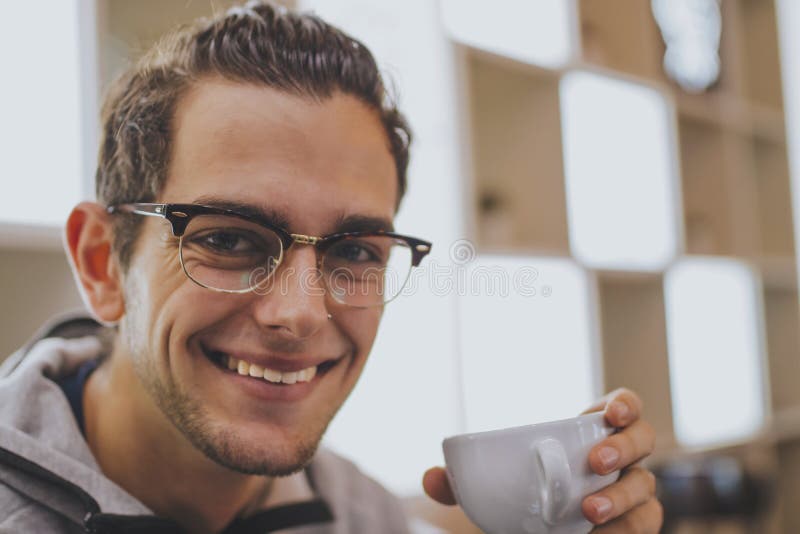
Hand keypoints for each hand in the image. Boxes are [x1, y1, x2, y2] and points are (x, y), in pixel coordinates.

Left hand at [421, 388, 661, 532]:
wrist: (536, 528)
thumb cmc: (523, 493)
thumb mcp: (493, 483)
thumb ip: (462, 480)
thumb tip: (431, 478)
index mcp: (591, 431)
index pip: (623, 406)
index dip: (624, 404)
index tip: (609, 414)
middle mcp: (620, 458)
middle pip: (643, 440)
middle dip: (625, 447)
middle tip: (595, 462)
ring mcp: (632, 491)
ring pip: (647, 488)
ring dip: (624, 497)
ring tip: (590, 511)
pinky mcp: (634, 523)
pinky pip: (646, 524)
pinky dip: (627, 529)